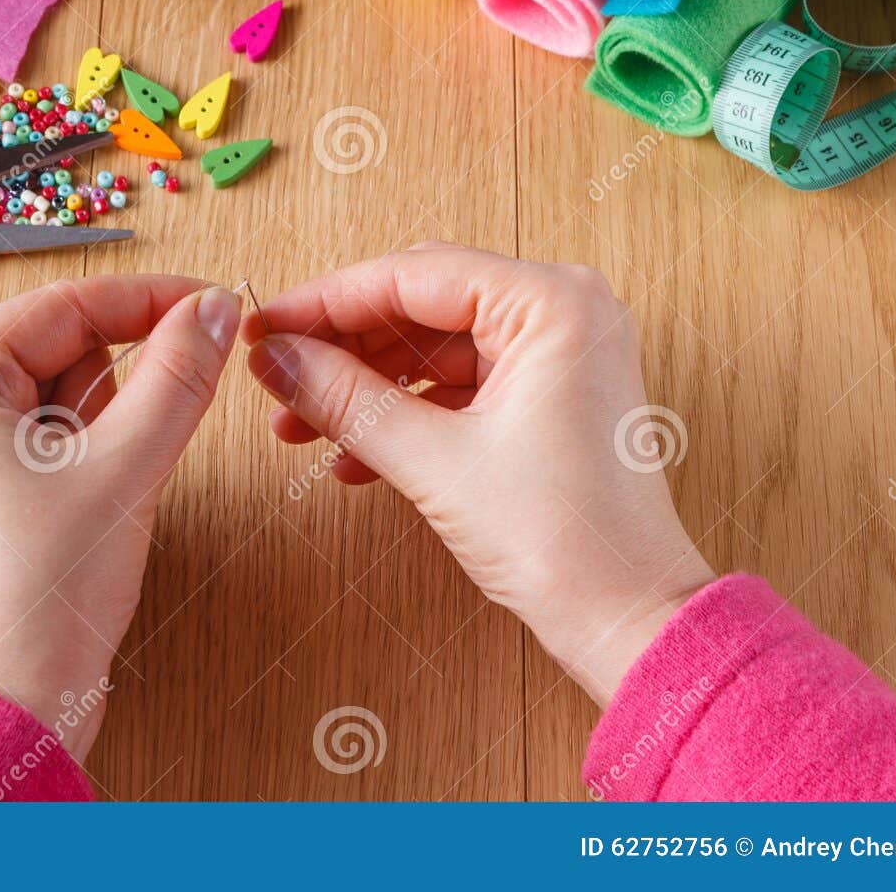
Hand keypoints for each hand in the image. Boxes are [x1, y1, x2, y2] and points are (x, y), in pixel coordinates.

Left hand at [0, 275, 240, 757]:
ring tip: (108, 487)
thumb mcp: (124, 464)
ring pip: (64, 392)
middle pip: (62, 346)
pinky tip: (101, 499)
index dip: (148, 301)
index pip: (63, 306)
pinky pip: (53, 435)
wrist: (12, 700)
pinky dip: (96, 451)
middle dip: (124, 379)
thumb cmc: (41, 590)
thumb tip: (212, 309)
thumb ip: (176, 375)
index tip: (214, 302)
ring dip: (112, 423)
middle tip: (163, 418)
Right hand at [242, 243, 712, 704]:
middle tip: (276, 375)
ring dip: (365, 386)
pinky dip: (405, 413)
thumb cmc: (565, 541)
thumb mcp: (434, 461)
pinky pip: (458, 384)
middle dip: (342, 346)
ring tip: (300, 425)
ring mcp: (559, 354)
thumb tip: (275, 358)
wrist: (630, 620)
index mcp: (552, 302)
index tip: (264, 325)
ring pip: (432, 348)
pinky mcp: (550, 396)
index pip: (411, 276)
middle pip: (420, 304)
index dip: (325, 302)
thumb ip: (345, 399)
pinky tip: (351, 454)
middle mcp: (563, 311)